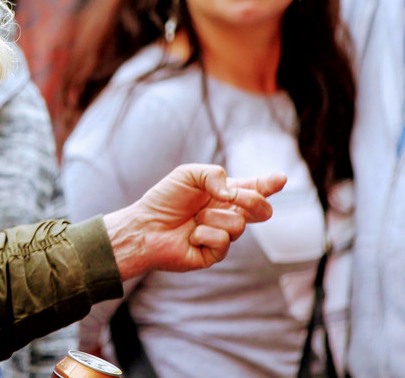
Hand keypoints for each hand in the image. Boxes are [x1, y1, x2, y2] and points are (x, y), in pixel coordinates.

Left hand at [103, 163, 285, 280]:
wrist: (146, 225)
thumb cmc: (166, 198)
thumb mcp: (188, 175)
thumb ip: (213, 175)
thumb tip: (233, 192)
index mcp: (223, 194)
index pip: (253, 189)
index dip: (269, 185)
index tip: (281, 178)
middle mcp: (227, 214)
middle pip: (260, 209)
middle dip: (252, 200)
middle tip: (234, 197)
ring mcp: (224, 235)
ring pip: (238, 224)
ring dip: (212, 217)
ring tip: (194, 219)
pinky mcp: (216, 254)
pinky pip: (223, 240)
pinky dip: (204, 234)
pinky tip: (191, 236)